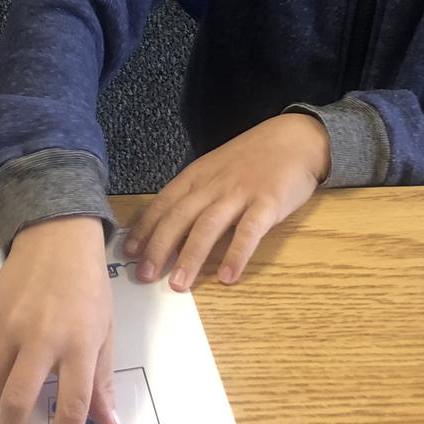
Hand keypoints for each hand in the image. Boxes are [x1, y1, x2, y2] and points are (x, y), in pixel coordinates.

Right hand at [0, 217, 120, 423]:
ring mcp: (11, 325)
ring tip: (8, 413)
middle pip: (17, 401)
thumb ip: (102, 383)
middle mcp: (42, 337)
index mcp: (78, 345)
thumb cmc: (89, 287)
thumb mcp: (105, 334)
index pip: (70, 407)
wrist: (56, 238)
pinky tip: (7, 370)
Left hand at [125, 113, 327, 290]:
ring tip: (178, 284)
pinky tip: (227, 276)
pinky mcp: (268, 203)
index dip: (145, 229)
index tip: (128, 253)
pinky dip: (237, 254)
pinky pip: (249, 231)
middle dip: (159, 248)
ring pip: (208, 226)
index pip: (163, 204)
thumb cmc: (251, 159)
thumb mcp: (214, 170)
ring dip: (191, 257)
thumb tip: (167, 228)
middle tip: (144, 275)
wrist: (294, 138)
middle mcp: (212, 185)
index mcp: (196, 177)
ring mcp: (240, 193)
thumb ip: (194, 195)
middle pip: (179, 218)